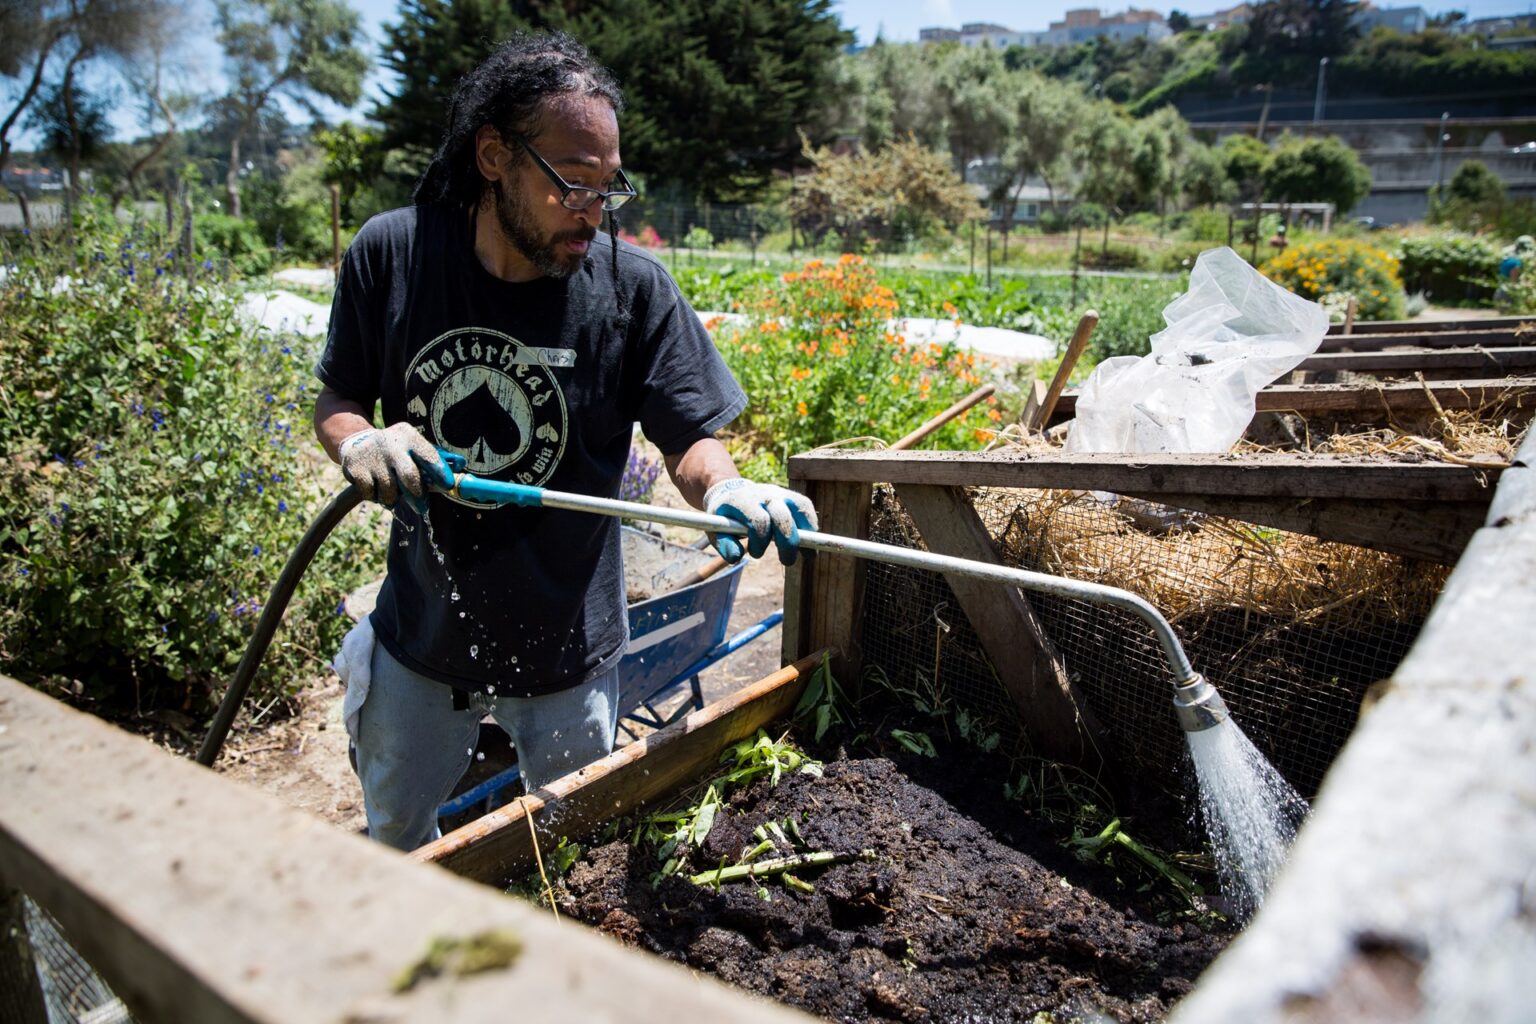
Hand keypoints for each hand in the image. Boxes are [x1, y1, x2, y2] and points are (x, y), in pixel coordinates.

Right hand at [338, 424, 452, 511]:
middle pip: (409, 477)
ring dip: (393, 498)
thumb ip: (436, 457)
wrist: (356, 441)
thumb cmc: (396, 449)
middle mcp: (390, 445)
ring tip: (391, 488)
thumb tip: (461, 464)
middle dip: (418, 496)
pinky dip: (375, 496)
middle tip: (422, 506)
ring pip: (389, 492)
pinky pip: (371, 495)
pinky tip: (375, 485)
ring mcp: (371, 457)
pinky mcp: (354, 469)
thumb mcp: (414, 446)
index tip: (447, 485)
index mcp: (408, 437)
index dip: (440, 472)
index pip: (428, 455)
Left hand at [703, 478, 817, 565]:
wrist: (733, 492)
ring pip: (801, 510)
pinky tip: (809, 544)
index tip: (756, 554)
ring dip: (806, 535)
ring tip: (808, 555)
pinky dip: (811, 528)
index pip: (759, 521)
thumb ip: (724, 544)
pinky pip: (807, 510)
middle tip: (787, 560)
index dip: (760, 541)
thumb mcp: (717, 530)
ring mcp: (781, 493)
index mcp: (743, 501)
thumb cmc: (726, 518)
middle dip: (788, 543)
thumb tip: (735, 557)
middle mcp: (764, 494)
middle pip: (783, 517)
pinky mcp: (793, 497)